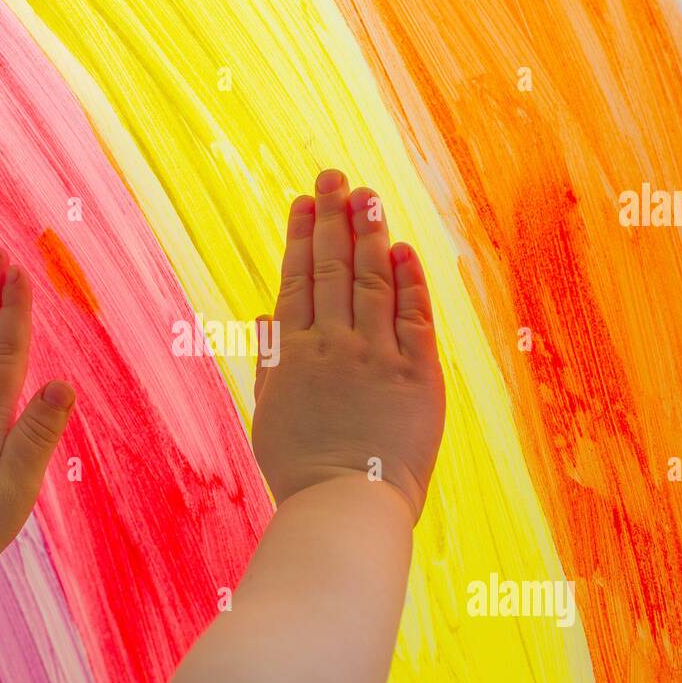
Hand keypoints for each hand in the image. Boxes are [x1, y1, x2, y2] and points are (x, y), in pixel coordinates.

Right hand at [251, 170, 444, 519]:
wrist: (346, 506)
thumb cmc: (302, 469)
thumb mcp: (269, 414)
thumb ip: (270, 360)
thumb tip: (264, 314)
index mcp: (294, 355)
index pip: (297, 280)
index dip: (301, 236)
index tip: (304, 201)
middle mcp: (334, 346)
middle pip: (332, 267)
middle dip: (333, 217)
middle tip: (335, 176)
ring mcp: (377, 356)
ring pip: (372, 280)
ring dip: (369, 232)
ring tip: (367, 194)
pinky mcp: (417, 374)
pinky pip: (414, 316)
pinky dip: (409, 280)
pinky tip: (402, 249)